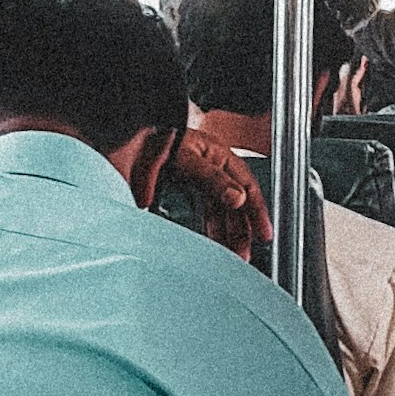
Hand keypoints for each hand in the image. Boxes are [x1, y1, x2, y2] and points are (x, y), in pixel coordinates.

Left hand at [164, 127, 271, 259]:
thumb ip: (214, 179)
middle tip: (243, 255)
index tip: (264, 234)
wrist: (130, 140)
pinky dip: (210, 229)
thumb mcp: (188, 159)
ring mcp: (199, 180)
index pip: (247, 187)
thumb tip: (238, 199)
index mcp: (220, 156)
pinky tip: (212, 243)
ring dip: (227, 233)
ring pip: (220, 211)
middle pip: (235, 203)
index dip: (257, 211)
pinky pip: (204, 213)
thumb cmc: (158, 140)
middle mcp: (214, 169)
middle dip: (242, 231)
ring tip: (230, 255)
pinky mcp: (184, 190)